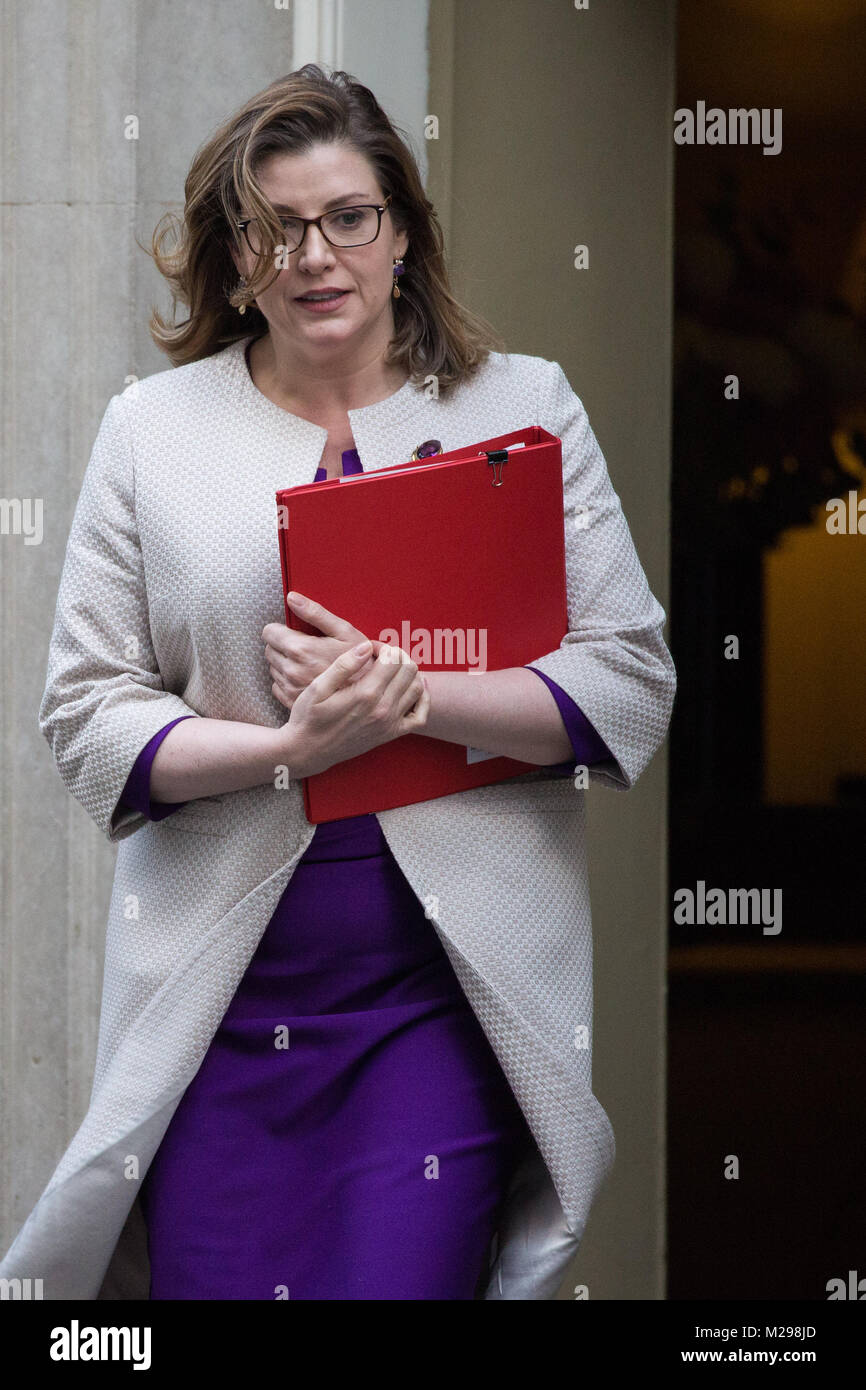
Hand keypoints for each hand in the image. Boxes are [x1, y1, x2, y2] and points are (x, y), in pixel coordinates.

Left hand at [262, 592, 387, 710]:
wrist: (370, 695)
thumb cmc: (361, 662)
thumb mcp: (344, 631)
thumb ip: (315, 613)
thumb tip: (292, 598)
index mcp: (301, 649)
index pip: (269, 632)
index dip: (281, 630)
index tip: (295, 633)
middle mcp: (292, 671)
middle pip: (269, 650)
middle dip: (283, 646)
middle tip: (306, 648)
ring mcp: (291, 689)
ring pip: (274, 668)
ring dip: (286, 664)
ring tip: (309, 664)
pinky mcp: (291, 702)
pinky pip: (278, 686)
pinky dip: (288, 682)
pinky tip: (307, 679)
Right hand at [282, 638, 429, 778]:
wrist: (309, 751)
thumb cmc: (309, 716)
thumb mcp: (318, 687)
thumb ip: (344, 665)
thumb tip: (367, 646)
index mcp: (365, 694)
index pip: (392, 658)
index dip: (383, 647)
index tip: (370, 648)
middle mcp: (383, 708)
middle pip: (409, 669)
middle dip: (398, 656)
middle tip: (382, 657)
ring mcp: (390, 723)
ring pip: (417, 687)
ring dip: (409, 673)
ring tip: (392, 670)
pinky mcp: (391, 734)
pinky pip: (420, 716)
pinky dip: (422, 700)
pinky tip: (410, 690)